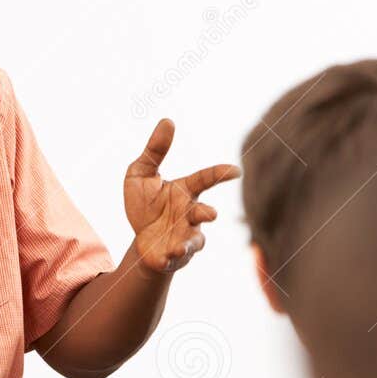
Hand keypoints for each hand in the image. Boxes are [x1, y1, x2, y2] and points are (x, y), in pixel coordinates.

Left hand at [123, 118, 239, 273]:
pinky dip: (174, 257)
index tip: (236, 171)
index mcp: (184, 191)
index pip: (205, 179)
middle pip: (204, 213)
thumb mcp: (140, 174)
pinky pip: (179, 257)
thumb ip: (154, 151)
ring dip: (189, 242)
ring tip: (179, 245)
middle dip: (207, 214)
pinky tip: (167, 255)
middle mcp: (190, 213)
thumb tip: (168, 120)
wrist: (142, 239)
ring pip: (196, 240)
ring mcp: (186, 235)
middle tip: (210, 214)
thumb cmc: (145, 204)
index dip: (220, 174)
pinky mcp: (176, 255)